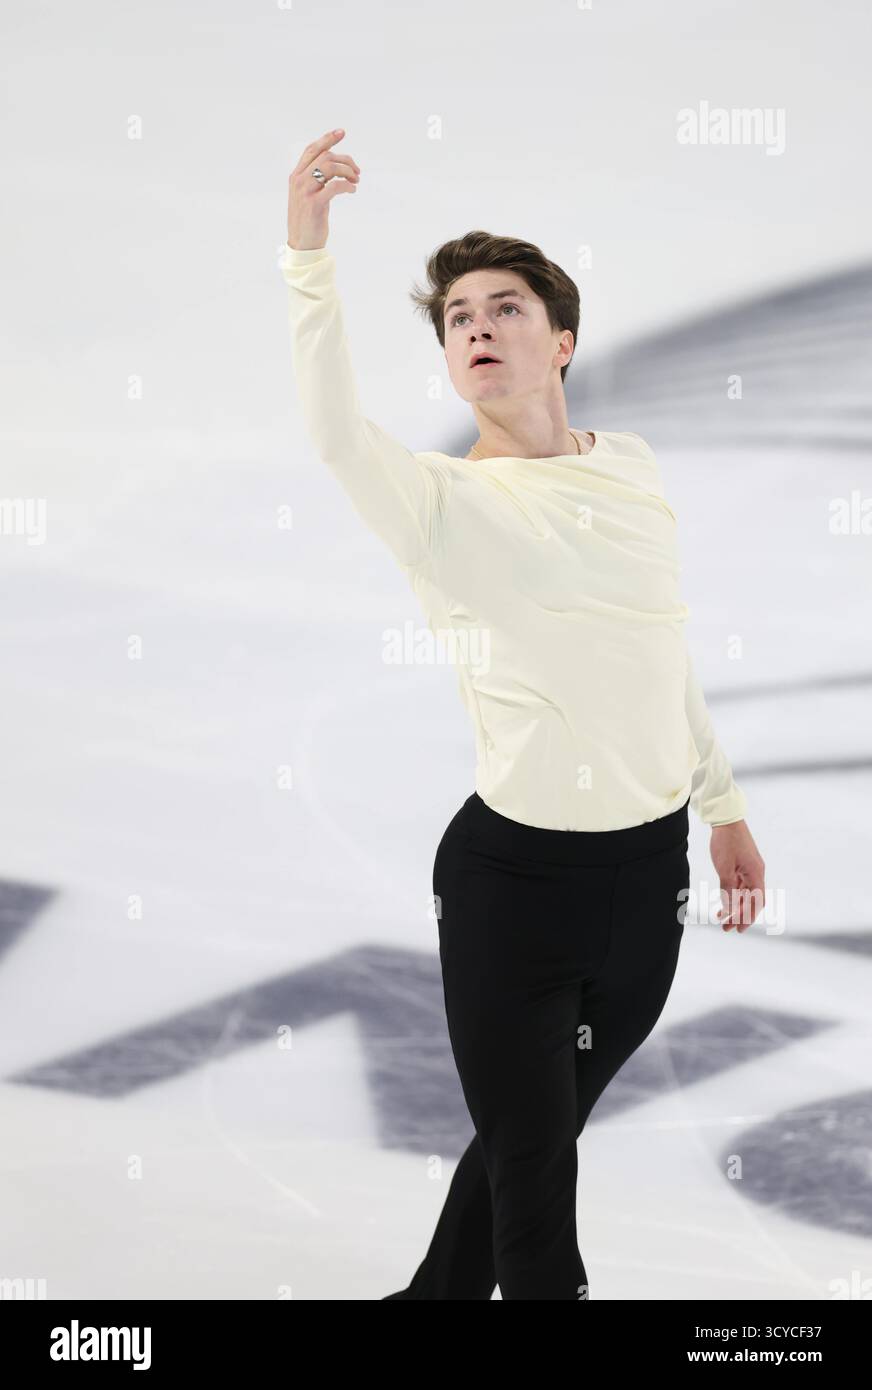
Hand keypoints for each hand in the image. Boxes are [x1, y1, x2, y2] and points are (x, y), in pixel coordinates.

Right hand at [287, 127, 360, 250]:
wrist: (302, 245)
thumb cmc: (308, 221)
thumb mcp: (308, 196)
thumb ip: (316, 180)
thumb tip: (336, 168)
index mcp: (296, 176)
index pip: (312, 149)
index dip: (327, 139)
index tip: (341, 132)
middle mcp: (299, 180)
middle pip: (325, 156)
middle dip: (345, 159)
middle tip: (357, 171)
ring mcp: (306, 191)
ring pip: (330, 167)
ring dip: (348, 171)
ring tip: (356, 180)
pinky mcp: (315, 204)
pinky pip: (335, 186)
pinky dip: (347, 185)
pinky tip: (352, 190)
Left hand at [709, 820, 764, 931]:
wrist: (726, 819)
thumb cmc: (726, 842)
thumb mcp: (725, 868)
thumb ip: (728, 889)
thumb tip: (730, 908)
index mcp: (756, 874)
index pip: (757, 902)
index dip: (749, 917)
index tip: (740, 928)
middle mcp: (756, 873)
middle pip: (751, 900)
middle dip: (739, 916)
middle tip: (727, 929)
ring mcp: (749, 869)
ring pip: (743, 894)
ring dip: (734, 907)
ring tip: (722, 920)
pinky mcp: (741, 865)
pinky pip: (738, 885)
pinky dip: (731, 896)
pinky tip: (723, 904)